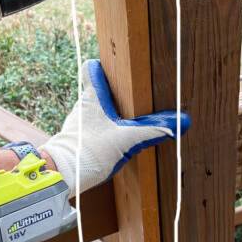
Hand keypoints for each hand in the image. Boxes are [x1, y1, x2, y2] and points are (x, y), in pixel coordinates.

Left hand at [43, 59, 189, 194]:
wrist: (61, 176)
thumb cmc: (90, 151)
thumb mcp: (127, 139)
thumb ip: (154, 130)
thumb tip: (181, 121)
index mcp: (92, 97)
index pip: (92, 69)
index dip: (103, 65)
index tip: (116, 66)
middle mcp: (81, 106)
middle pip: (96, 90)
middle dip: (113, 93)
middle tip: (132, 96)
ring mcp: (76, 124)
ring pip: (94, 111)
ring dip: (108, 114)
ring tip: (127, 120)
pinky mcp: (75, 141)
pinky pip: (91, 129)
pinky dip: (102, 132)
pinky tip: (114, 142)